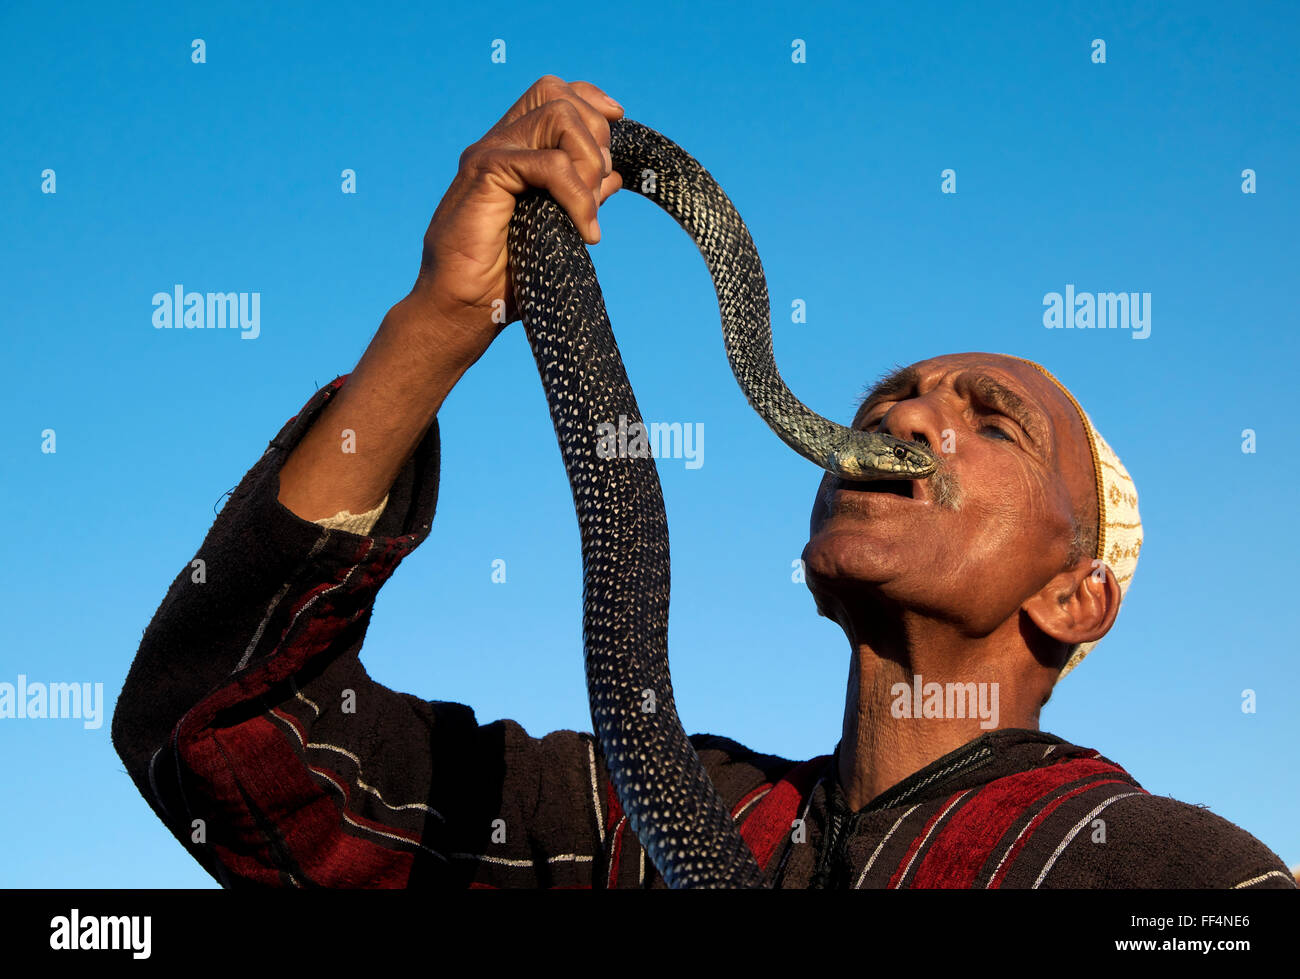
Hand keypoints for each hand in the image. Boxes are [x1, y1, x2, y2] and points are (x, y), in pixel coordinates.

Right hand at [405, 74, 623, 371]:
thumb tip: (614, 173)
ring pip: (558, 115)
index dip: (590, 100)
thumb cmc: (504, 279)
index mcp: (514, 151)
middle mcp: (500, 144)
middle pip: (559, 94)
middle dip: (595, 136)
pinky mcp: (485, 173)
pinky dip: (577, 195)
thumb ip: (580, 196)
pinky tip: (584, 229)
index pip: (554, 93)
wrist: (463, 309)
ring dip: (588, 162)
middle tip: (596, 192)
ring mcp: (490, 154)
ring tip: (587, 213)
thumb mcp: (557, 230)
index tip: (618, 122)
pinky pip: (549, 163)